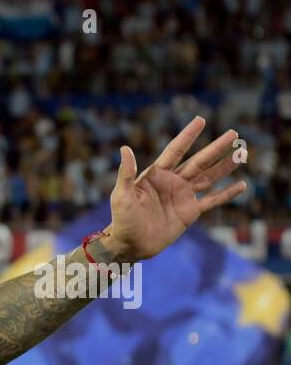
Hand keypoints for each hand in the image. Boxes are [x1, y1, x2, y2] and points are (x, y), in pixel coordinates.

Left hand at [104, 116, 247, 262]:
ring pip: (209, 177)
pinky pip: (212, 201)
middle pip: (199, 161)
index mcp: (157, 174)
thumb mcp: (122, 195)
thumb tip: (124, 148)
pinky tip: (242, 185)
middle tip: (234, 134)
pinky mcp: (190, 212)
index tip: (201, 120)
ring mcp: (183, 196)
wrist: (130, 245)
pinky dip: (227, 194)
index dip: (188, 136)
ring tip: (242, 154)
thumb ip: (126, 173)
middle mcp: (173, 182)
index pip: (176, 150)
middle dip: (216, 148)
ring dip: (225, 166)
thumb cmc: (122, 219)